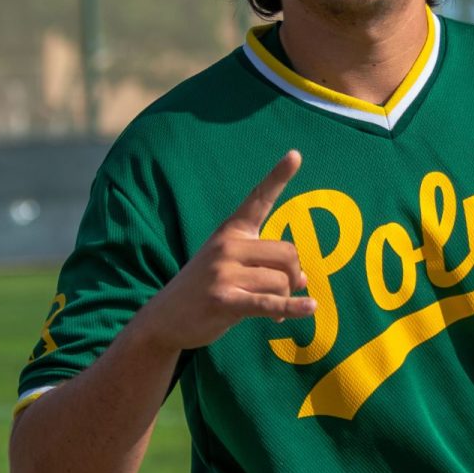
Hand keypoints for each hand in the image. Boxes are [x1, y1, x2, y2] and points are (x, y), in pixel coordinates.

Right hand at [133, 151, 313, 350]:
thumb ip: (267, 265)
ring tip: (273, 311)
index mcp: (231, 231)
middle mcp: (227, 246)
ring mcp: (223, 272)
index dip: (278, 177)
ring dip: (285, 299)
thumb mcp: (231, 266)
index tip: (295, 154)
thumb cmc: (204, 288)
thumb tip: (304, 278)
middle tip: (285, 291)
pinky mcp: (224, 301)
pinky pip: (269, 302)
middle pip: (287, 254)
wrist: (163, 318)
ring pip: (281, 281)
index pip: (258, 199)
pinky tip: (309, 308)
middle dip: (293, 276)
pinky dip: (292, 307)